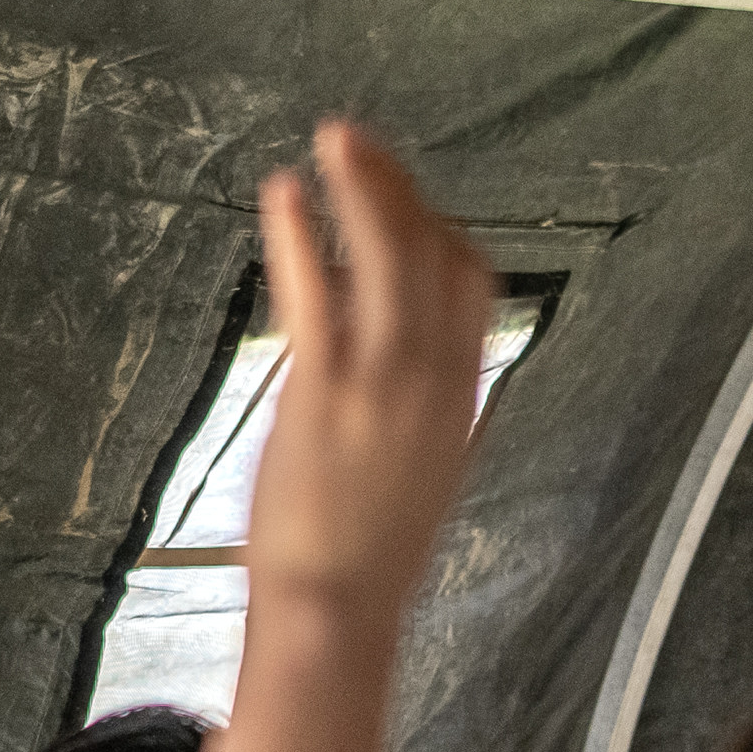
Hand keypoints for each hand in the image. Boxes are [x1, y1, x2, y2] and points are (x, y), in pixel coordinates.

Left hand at [243, 121, 496, 610]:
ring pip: (386, 258)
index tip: (399, 204)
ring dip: (361, 187)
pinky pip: (319, 295)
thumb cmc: (362, 556)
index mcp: (462, 396)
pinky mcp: (326, 395)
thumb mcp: (412, 472)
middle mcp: (436, 380)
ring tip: (332, 137)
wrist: (338, 613)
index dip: (437, 231)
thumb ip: (410, 411)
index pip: (471, 283)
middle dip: (398, 188)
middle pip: (434, 253)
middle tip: (355, 142)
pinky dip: (300, 236)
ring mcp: (384, 385)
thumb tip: (383, 364)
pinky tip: (282, 195)